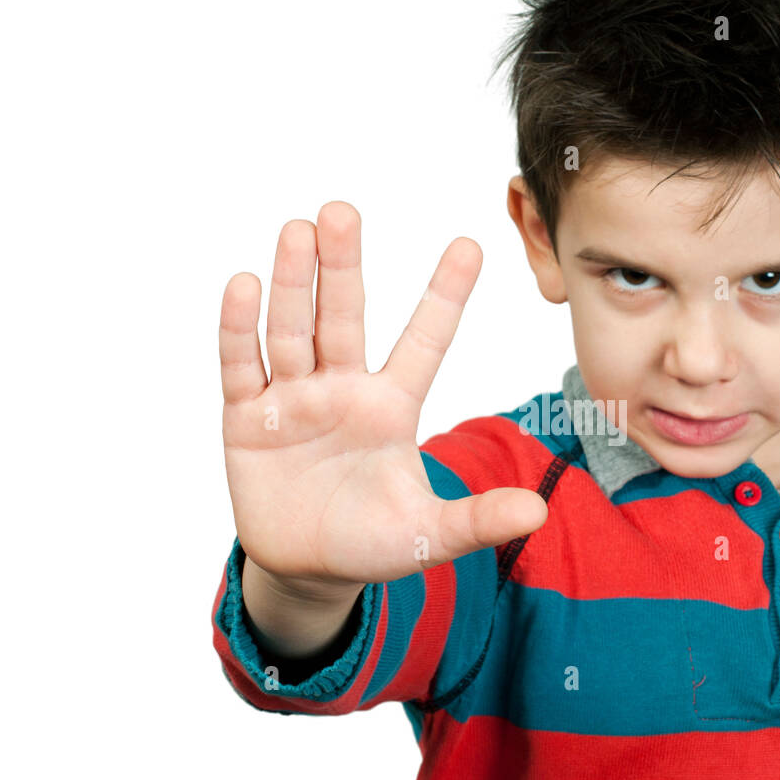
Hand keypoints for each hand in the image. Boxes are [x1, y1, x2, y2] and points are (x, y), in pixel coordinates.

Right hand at [218, 201, 547, 592]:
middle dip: (342, 267)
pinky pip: (243, 367)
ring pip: (293, 330)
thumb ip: (478, 520)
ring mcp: (294, 398)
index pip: (424, 341)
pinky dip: (240, 329)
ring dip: (292, 282)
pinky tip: (244, 286)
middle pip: (343, 317)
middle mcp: (344, 388)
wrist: (308, 569)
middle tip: (342, 211)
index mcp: (393, 406)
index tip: (469, 245)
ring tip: (296, 230)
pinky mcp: (248, 418)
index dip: (444, 296)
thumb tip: (538, 513)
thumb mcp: (430, 535)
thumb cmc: (373, 542)